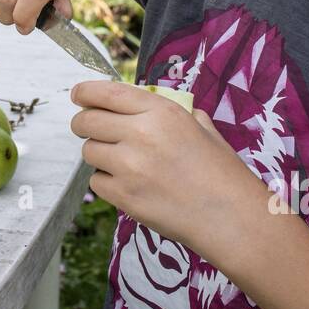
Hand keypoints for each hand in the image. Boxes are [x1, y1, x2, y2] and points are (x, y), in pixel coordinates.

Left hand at [70, 80, 268, 248]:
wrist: (230, 216)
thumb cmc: (221, 172)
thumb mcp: (203, 127)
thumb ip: (173, 112)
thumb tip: (145, 107)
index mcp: (161, 112)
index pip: (107, 93)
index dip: (86, 92)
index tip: (78, 94)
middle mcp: (140, 134)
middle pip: (87, 121)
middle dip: (84, 123)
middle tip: (90, 128)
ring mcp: (129, 167)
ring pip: (88, 151)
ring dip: (98, 154)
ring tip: (120, 161)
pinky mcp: (123, 196)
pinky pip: (96, 182)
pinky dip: (106, 182)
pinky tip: (127, 184)